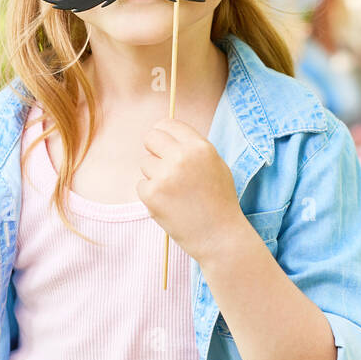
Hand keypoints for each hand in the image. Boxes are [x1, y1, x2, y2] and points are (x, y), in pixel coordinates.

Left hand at [140, 118, 245, 266]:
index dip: (163, 134)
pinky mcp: (152, 195)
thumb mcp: (215, 164)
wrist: (219, 236)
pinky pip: (141, 185)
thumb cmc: (219, 200)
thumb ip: (192, 147)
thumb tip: (167, 135)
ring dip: (154, 176)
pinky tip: (169, 204)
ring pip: (145, 164)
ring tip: (174, 192)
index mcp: (199, 147)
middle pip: (150, 137)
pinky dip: (151, 195)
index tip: (163, 144)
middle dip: (154, 150)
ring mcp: (165, 176)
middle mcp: (181, 157)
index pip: (168, 124)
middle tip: (163, 167)